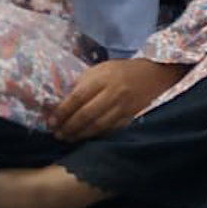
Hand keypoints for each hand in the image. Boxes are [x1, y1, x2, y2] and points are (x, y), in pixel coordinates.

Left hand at [50, 57, 188, 141]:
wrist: (156, 73)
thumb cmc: (123, 70)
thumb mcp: (101, 69)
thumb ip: (83, 83)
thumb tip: (62, 103)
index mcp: (103, 77)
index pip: (77, 97)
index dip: (61, 112)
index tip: (50, 122)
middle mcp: (113, 92)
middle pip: (85, 115)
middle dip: (68, 127)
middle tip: (57, 134)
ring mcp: (124, 106)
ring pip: (97, 126)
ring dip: (79, 135)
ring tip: (68, 138)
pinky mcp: (131, 116)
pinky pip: (110, 130)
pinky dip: (96, 135)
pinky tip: (86, 137)